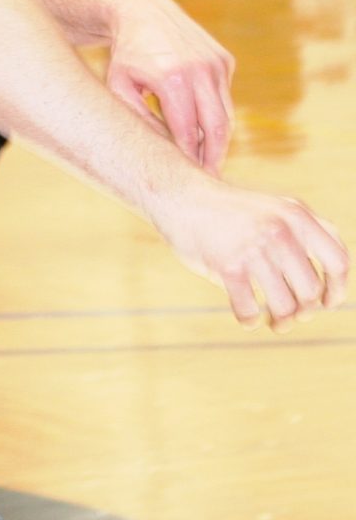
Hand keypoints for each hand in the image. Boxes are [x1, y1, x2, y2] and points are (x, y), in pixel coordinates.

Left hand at [102, 0, 233, 170]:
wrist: (141, 11)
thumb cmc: (125, 54)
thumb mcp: (120, 86)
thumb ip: (139, 119)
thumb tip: (164, 151)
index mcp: (173, 79)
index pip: (187, 131)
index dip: (189, 156)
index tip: (187, 176)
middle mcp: (201, 71)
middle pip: (216, 128)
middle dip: (214, 156)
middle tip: (209, 177)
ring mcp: (217, 64)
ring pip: (226, 114)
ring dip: (219, 138)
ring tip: (209, 159)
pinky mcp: (225, 60)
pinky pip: (224, 96)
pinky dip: (217, 114)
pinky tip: (205, 128)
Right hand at [151, 175, 347, 330]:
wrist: (180, 196)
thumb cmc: (231, 210)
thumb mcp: (276, 208)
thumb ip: (307, 233)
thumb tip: (333, 282)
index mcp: (297, 216)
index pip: (337, 262)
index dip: (337, 289)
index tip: (326, 303)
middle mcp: (280, 232)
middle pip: (310, 291)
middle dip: (304, 311)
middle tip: (293, 315)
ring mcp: (253, 249)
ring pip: (285, 306)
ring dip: (282, 322)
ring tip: (276, 323)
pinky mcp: (227, 265)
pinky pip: (249, 309)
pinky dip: (250, 320)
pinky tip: (248, 318)